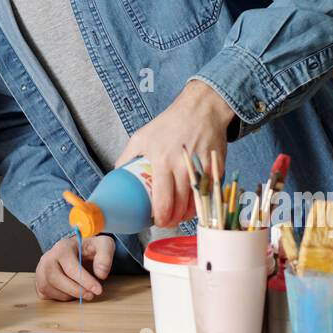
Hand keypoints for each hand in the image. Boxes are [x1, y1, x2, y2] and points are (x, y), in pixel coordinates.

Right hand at [35, 234, 114, 301]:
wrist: (78, 251)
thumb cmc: (89, 249)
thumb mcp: (103, 246)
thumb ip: (105, 257)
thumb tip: (101, 274)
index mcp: (62, 247)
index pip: (71, 268)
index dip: (85, 281)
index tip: (98, 290)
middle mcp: (47, 258)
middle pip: (56, 279)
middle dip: (76, 290)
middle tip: (91, 295)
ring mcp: (41, 270)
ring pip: (50, 289)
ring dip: (68, 295)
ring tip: (81, 290)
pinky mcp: (39, 282)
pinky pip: (46, 295)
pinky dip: (60, 297)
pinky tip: (70, 291)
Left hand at [114, 80, 233, 227]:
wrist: (201, 110)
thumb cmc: (169, 123)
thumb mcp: (141, 137)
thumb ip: (127, 157)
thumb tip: (116, 176)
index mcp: (162, 161)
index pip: (162, 200)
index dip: (161, 217)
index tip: (157, 221)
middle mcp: (183, 167)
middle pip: (180, 207)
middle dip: (173, 220)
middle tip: (167, 222)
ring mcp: (202, 169)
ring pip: (196, 204)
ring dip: (188, 215)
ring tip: (180, 216)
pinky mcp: (216, 169)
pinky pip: (209, 193)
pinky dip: (201, 201)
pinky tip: (193, 203)